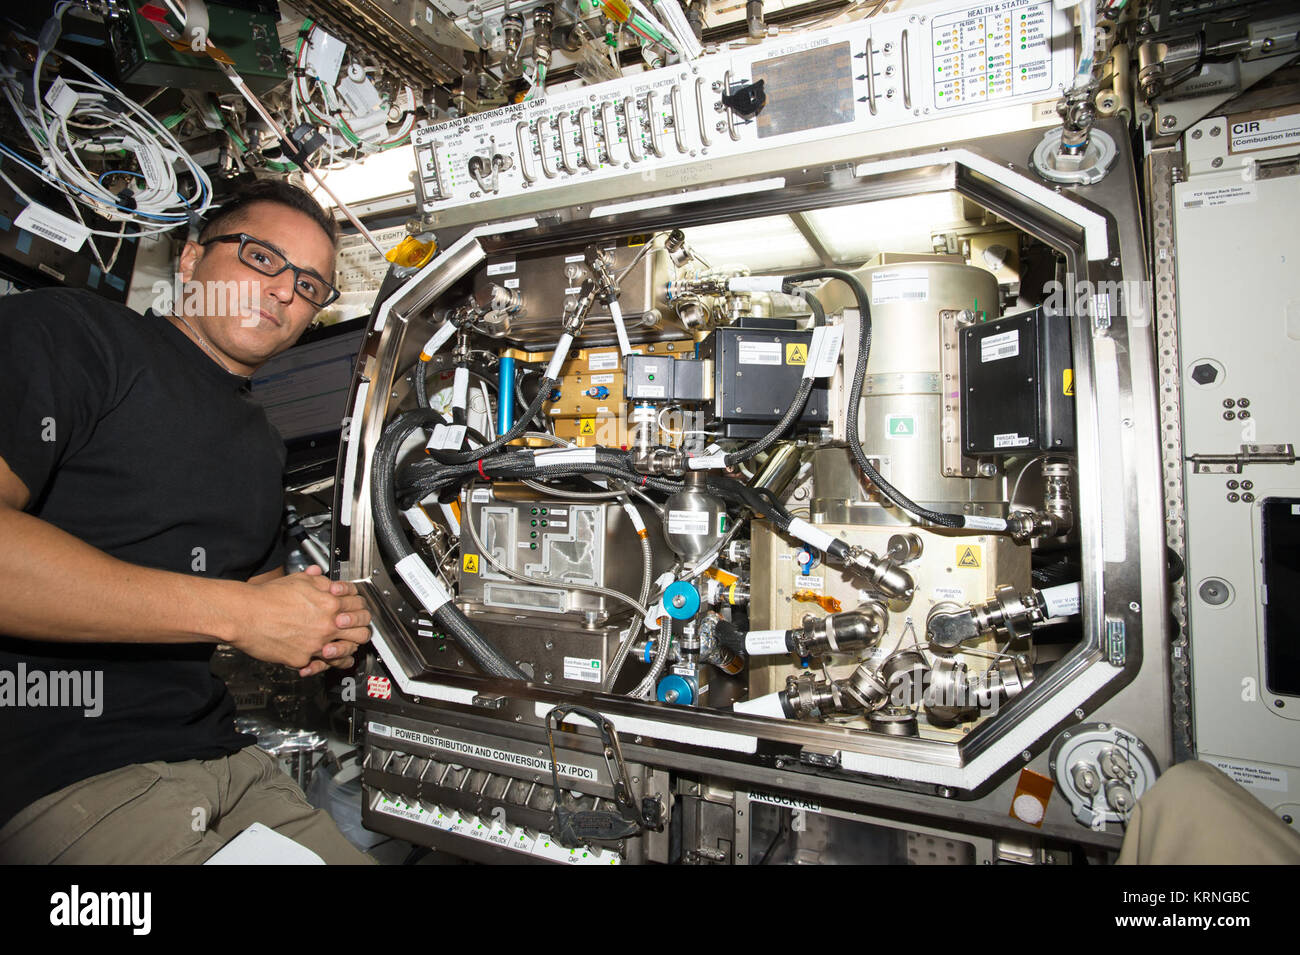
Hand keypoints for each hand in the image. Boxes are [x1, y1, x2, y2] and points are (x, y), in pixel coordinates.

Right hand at [232, 565, 370, 676]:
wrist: (244, 614)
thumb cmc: (267, 597)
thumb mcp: (299, 580)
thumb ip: (320, 581)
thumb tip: (332, 582)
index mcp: (330, 603)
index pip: (360, 607)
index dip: (360, 607)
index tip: (357, 609)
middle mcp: (327, 625)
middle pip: (362, 632)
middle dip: (362, 629)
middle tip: (357, 629)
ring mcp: (317, 644)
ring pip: (347, 652)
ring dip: (348, 648)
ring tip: (344, 645)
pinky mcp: (303, 659)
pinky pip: (322, 665)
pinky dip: (324, 663)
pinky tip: (324, 657)